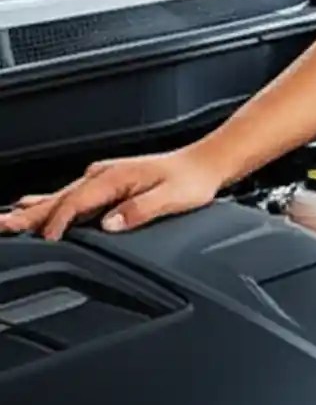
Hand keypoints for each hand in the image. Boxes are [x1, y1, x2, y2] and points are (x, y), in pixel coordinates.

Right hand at [0, 146, 224, 240]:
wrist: (206, 163)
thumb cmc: (193, 180)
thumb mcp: (172, 198)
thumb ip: (140, 211)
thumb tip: (110, 224)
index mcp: (115, 177)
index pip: (75, 203)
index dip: (59, 223)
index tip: (47, 241)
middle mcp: (104, 174)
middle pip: (58, 198)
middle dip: (27, 214)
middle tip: (1, 226)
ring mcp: (103, 176)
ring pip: (59, 196)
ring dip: (32, 209)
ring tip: (6, 219)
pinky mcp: (108, 181)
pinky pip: (70, 194)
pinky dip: (49, 202)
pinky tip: (32, 204)